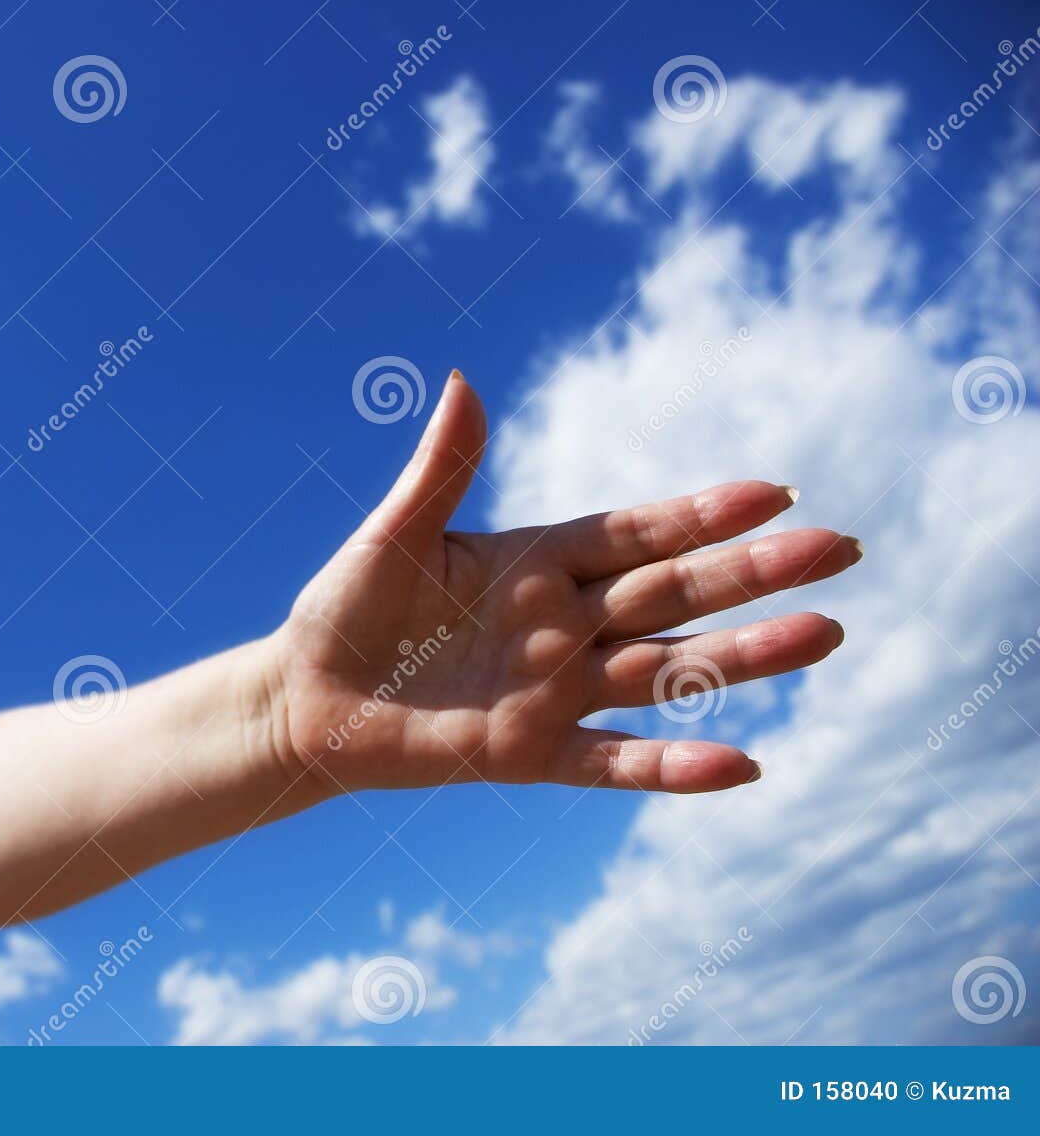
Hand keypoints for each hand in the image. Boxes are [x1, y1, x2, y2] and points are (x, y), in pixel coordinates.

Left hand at [271, 370, 860, 794]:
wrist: (308, 697)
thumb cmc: (348, 606)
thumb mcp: (393, 533)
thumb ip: (440, 469)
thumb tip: (465, 379)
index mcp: (538, 561)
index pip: (638, 533)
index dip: (702, 515)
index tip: (775, 493)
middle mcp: (566, 624)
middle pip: (675, 595)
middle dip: (755, 572)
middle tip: (840, 549)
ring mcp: (557, 691)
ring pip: (665, 672)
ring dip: (743, 658)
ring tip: (824, 635)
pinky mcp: (533, 754)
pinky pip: (615, 763)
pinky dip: (673, 768)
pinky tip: (742, 766)